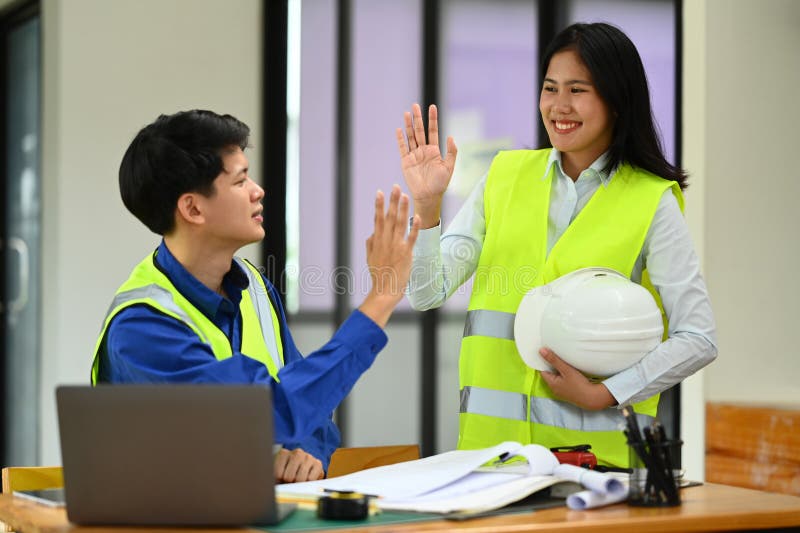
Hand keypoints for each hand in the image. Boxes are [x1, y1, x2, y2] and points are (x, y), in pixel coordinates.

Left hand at [274, 447, 323, 482]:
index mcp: (283, 454)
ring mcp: (308, 457)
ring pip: (300, 479)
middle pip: (288, 477)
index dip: (279, 481)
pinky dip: (308, 483)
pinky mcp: (318, 463)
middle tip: (290, 481)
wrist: (306, 467)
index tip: (281, 480)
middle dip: (289, 483)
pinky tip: (306, 479)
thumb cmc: (289, 472)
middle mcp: (297, 453)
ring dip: (298, 484)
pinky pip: (310, 479)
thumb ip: (274, 478)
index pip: (278, 474)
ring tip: (298, 481)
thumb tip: (271, 490)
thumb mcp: (279, 473)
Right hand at [359, 185, 419, 327]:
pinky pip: (411, 238)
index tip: (379, 192)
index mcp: (377, 241)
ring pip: (399, 224)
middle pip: (389, 217)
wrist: (385, 290)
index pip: (378, 219)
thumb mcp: (370, 258)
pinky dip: (414, 227)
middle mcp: (386, 241)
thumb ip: (370, 243)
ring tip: (405, 196)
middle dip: (392, 201)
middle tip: (395, 187)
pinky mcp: (406, 254)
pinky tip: (417, 217)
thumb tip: (372, 233)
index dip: (379, 205)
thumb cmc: (379, 274)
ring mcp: (396, 246)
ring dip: (402, 209)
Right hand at [395, 103, 456, 227]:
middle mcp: (423, 150)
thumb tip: (450, 136)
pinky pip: (403, 148)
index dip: (432, 119)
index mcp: (434, 150)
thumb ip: (451, 152)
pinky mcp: (406, 161)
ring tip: (406, 113)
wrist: (428, 196)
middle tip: (415, 105)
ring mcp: (414, 155)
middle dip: (418, 118)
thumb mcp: (449, 167)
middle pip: (420, 131)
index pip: (433, 131)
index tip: (432, 107)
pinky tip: (399, 129)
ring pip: (410, 137)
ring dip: (408, 125)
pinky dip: (400, 139)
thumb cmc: (440, 184)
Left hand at [538, 348, 616, 410]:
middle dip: (552, 366)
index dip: (544, 362)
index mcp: (551, 383)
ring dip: (559, 371)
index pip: (543, 370)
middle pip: (550, 374)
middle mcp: (554, 389)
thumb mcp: (566, 369)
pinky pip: (563, 382)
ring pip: (557, 378)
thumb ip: (554, 360)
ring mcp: (561, 392)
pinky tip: (570, 372)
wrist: (592, 398)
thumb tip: (541, 351)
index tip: (547, 354)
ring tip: (564, 363)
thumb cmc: (579, 385)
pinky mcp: (568, 393)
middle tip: (556, 356)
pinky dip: (565, 376)